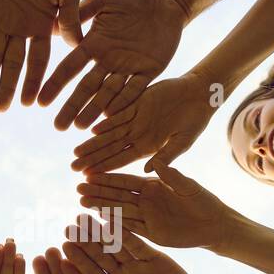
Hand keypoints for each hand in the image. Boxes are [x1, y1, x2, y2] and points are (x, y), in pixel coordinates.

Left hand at [0, 0, 82, 110]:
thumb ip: (69, 16)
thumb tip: (76, 46)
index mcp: (42, 25)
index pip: (38, 61)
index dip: (35, 82)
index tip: (33, 103)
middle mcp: (21, 27)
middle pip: (13, 64)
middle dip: (8, 87)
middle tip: (2, 110)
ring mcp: (1, 17)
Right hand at [37, 0, 189, 129]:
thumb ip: (85, 10)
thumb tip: (57, 24)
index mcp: (95, 42)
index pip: (70, 67)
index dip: (56, 84)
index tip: (41, 101)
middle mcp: (108, 59)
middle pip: (86, 87)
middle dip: (72, 107)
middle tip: (58, 127)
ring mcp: (128, 67)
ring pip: (108, 94)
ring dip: (94, 111)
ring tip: (80, 128)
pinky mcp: (149, 71)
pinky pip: (135, 90)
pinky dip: (124, 103)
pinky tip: (110, 117)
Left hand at [61, 216, 198, 273]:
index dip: (79, 264)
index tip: (65, 250)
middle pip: (98, 258)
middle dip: (84, 243)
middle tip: (68, 228)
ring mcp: (134, 266)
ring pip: (113, 247)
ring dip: (98, 233)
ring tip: (82, 218)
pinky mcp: (151, 257)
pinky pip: (136, 244)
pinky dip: (125, 233)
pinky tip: (112, 220)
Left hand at [71, 72, 216, 172]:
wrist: (200, 94)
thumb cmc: (196, 121)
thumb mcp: (183, 142)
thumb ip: (166, 155)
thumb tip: (147, 171)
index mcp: (148, 147)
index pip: (122, 160)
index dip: (106, 169)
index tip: (90, 178)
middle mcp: (138, 135)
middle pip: (110, 149)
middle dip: (92, 159)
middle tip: (73, 168)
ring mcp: (136, 119)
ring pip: (110, 132)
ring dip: (93, 142)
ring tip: (76, 152)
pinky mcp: (136, 102)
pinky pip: (119, 113)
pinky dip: (107, 121)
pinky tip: (92, 129)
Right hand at [77, 161, 232, 250]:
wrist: (214, 224)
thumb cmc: (203, 201)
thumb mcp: (187, 186)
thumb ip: (172, 176)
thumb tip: (157, 163)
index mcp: (153, 185)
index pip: (126, 180)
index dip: (108, 178)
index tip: (90, 174)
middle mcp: (146, 200)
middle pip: (117, 195)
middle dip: (98, 192)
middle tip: (78, 189)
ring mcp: (147, 217)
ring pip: (120, 211)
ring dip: (101, 208)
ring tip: (82, 204)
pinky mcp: (151, 233)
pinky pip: (130, 228)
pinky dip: (116, 225)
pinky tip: (100, 221)